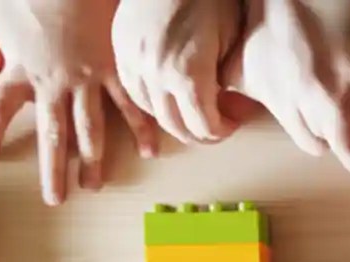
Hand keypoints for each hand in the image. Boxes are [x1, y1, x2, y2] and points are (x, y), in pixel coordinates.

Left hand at [0, 0, 156, 204]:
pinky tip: (149, 152)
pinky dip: (141, 129)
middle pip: (53, 136)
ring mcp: (89, 79)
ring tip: (94, 187)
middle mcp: (54, 83)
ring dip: (93, 161)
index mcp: (20, 71)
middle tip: (55, 199)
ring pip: (91, 128)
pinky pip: (129, 105)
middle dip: (54, 171)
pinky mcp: (115, 71)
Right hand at [112, 0, 241, 144]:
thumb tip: (227, 106)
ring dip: (175, 121)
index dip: (221, 131)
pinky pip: (133, 91)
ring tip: (191, 113)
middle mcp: (158, 74)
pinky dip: (151, 103)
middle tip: (214, 125)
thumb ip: (224, 80)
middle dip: (200, 133)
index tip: (230, 125)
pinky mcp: (120, 51)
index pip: (205, 127)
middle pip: (178, 127)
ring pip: (153, 113)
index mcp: (189, 74)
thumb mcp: (230, 40)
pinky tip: (166, 98)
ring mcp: (134, 63)